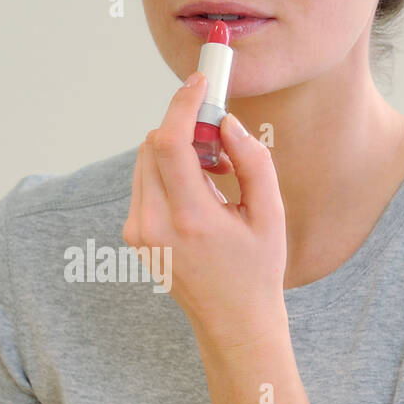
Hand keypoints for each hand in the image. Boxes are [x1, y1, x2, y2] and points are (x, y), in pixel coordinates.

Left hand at [122, 71, 287, 347]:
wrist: (232, 321)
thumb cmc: (257, 268)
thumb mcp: (270, 214)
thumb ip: (252, 162)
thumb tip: (226, 122)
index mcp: (190, 219)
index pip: (168, 143)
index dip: (182, 104)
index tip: (200, 82)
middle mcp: (154, 224)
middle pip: (152, 144)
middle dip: (182, 125)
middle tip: (217, 131)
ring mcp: (139, 231)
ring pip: (144, 160)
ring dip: (175, 148)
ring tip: (214, 171)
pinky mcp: (133, 235)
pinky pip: (144, 181)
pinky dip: (167, 171)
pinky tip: (198, 191)